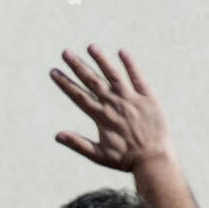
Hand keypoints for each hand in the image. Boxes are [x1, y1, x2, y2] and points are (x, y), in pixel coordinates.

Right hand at [51, 45, 175, 172]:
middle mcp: (114, 105)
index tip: (54, 71)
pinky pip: (138, 77)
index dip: (65, 83)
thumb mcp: (99, 155)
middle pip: (92, 82)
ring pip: (113, 75)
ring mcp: (131, 99)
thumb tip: (57, 136)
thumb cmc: (126, 160)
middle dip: (78, 66)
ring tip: (91, 47)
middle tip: (65, 52)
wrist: (154, 160)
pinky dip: (130, 64)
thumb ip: (78, 144)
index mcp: (101, 117)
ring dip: (101, 60)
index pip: (79, 96)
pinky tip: (122, 52)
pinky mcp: (148, 98)